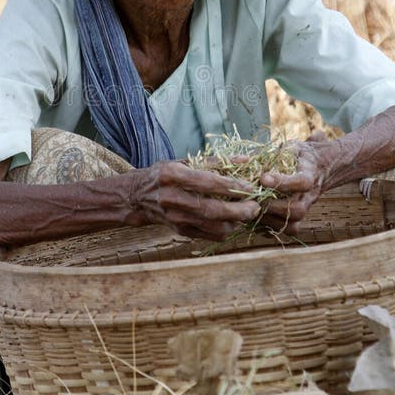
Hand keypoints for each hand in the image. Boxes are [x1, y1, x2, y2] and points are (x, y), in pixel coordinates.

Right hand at [125, 160, 265, 241]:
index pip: (208, 183)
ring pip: (213, 226)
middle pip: (212, 209)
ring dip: (235, 222)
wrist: (138, 197)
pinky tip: (232, 220)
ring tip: (247, 212)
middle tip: (256, 206)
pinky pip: (209, 235)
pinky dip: (225, 229)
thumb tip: (246, 160)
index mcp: (173, 175)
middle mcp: (172, 198)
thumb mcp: (184, 162)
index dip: (233, 186)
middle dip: (239, 210)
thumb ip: (215, 161)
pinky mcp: (179, 231)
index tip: (251, 187)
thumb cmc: (165, 175)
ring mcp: (175, 218)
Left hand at [259, 132, 333, 233]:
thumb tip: (242, 160)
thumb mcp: (292, 147)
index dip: (283, 182)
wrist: (322, 166)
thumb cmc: (301, 155)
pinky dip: (272, 229)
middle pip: (297, 209)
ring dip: (269, 219)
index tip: (263, 177)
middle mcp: (310, 195)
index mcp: (310, 174)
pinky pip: (289, 231)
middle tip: (254, 198)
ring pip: (292, 224)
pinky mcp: (299, 217)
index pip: (302, 182)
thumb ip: (274, 152)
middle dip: (272, 206)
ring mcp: (306, 208)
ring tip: (253, 209)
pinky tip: (257, 219)